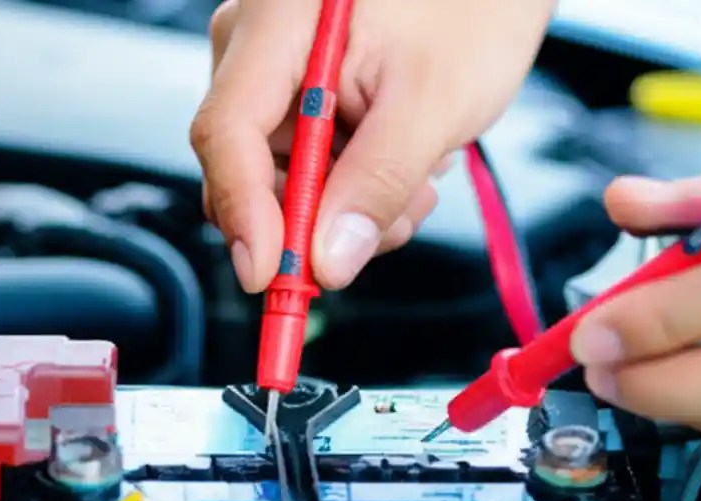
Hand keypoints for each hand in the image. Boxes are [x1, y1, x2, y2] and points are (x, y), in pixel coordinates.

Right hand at [190, 0, 553, 291]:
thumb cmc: (474, 5)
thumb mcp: (435, 102)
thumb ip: (377, 183)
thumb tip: (327, 260)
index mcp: (277, 22)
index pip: (226, 131)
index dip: (244, 212)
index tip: (270, 274)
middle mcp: (257, 45)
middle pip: (245, 166)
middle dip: (311, 217)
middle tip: (385, 225)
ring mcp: (273, 73)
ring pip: (278, 180)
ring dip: (344, 207)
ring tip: (415, 181)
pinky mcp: (297, 97)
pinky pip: (302, 168)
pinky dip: (351, 188)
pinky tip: (401, 167)